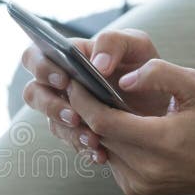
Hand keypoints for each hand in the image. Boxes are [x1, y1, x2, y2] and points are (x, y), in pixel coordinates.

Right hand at [21, 29, 169, 160]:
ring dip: (69, 131)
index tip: (65, 80)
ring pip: (51, 122)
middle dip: (49, 105)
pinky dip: (84, 148)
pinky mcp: (75, 131)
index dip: (42, 69)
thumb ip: (114, 42)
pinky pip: (70, 142)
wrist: (161, 103)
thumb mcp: (136, 46)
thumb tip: (96, 64)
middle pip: (33, 93)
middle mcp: (59, 84)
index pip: (35, 56)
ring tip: (92, 138)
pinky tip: (101, 152)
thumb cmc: (143, 66)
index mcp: (66, 56)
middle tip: (74, 114)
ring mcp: (64, 109)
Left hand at [65, 58, 194, 194]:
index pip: (103, 121)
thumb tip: (123, 79)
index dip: (83, 99)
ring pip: (100, 146)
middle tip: (80, 85)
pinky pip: (110, 159)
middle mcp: (145, 168)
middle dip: (84, 109)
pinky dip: (109, 142)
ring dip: (96, 125)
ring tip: (97, 103)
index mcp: (161, 141)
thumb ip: (160, 74)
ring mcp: (137, 183)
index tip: (75, 79)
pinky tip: (119, 128)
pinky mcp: (133, 190)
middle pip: (97, 133)